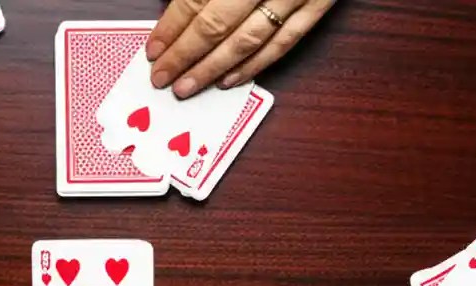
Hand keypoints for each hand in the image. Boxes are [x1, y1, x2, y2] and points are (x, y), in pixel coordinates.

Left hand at [147, 0, 334, 97]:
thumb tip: (173, 3)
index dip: (171, 28)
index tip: (154, 51)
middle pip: (218, 25)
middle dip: (186, 56)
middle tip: (163, 79)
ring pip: (249, 40)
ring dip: (215, 68)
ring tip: (188, 87)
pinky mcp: (321, 2)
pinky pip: (285, 41)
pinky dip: (256, 64)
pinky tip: (231, 79)